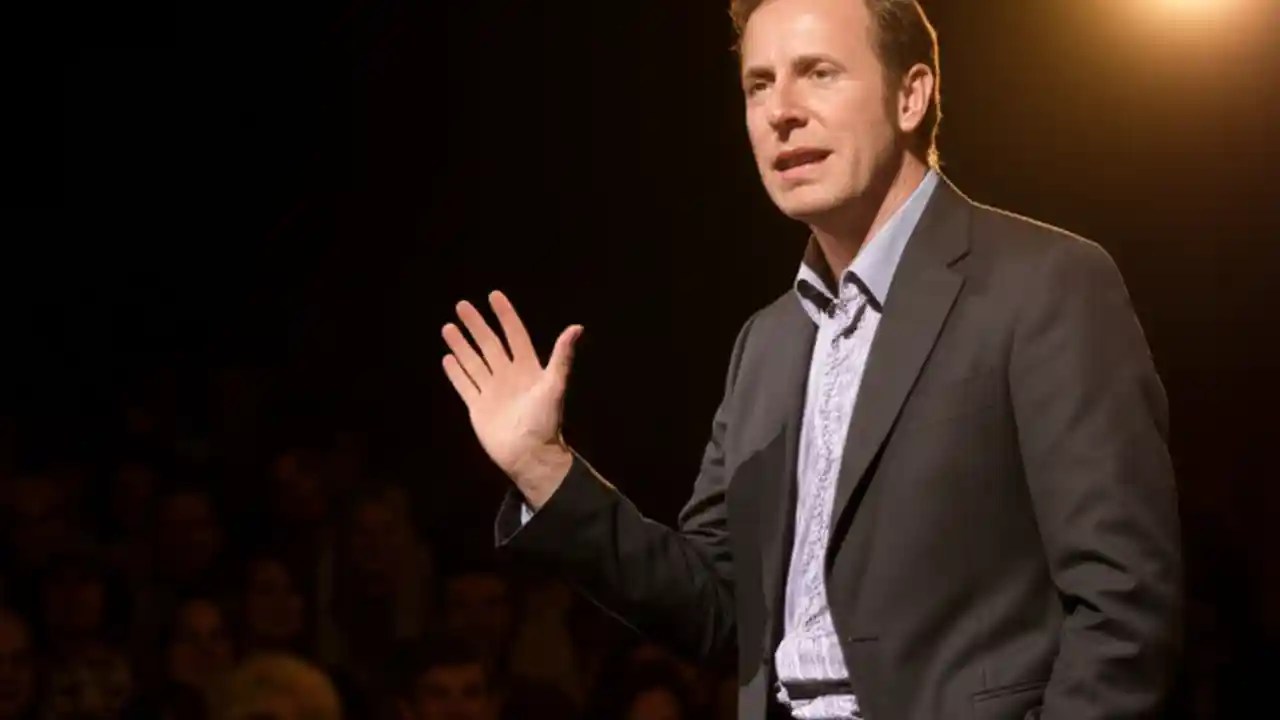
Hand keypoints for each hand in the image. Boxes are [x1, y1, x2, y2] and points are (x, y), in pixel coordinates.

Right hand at [441, 290, 581, 506]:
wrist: (529, 455)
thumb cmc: (545, 421)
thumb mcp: (555, 385)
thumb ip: (562, 357)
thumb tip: (577, 327)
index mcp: (527, 369)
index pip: (514, 335)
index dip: (505, 316)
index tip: (494, 295)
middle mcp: (508, 376)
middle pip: (489, 344)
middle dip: (476, 325)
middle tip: (462, 305)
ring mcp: (492, 391)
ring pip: (474, 362)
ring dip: (462, 345)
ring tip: (449, 327)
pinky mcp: (478, 407)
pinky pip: (465, 385)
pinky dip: (456, 372)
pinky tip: (447, 358)